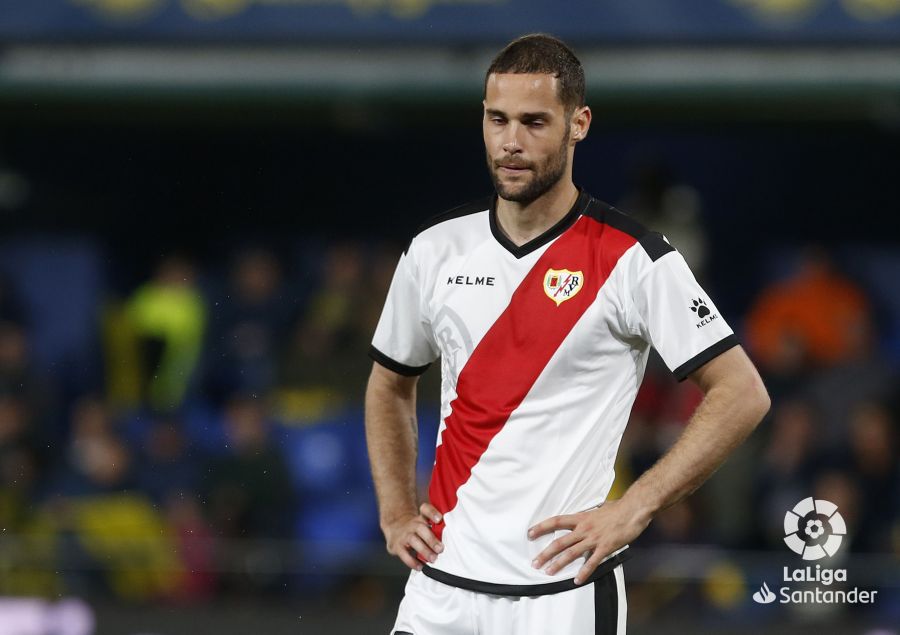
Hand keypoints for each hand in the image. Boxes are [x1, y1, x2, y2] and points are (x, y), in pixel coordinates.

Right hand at [382, 502, 443, 570]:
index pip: (425, 510)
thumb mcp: (424, 524)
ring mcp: (404, 535)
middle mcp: (412, 525)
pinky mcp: (397, 546)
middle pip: (420, 528)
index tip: (439, 519)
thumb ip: (436, 529)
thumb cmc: (416, 529)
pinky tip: (420, 566)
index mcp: (421, 518)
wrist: (395, 529)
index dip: (432, 513)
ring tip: (433, 558)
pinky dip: (412, 562)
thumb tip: (452, 540)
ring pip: (413, 540)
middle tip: (440, 549)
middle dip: (431, 539)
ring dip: (424, 550)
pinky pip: (404, 554)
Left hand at [528, 498, 650, 584]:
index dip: (542, 527)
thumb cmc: (617, 508)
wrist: (633, 509)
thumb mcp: (598, 509)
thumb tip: (584, 517)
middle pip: (559, 542)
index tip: (530, 533)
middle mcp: (584, 529)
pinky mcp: (605, 548)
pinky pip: (592, 562)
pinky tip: (577, 580)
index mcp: (581, 518)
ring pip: (571, 553)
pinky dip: (584, 572)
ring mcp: (593, 539)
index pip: (556, 521)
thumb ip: (588, 516)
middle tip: (535, 563)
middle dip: (545, 553)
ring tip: (548, 572)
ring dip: (558, 564)